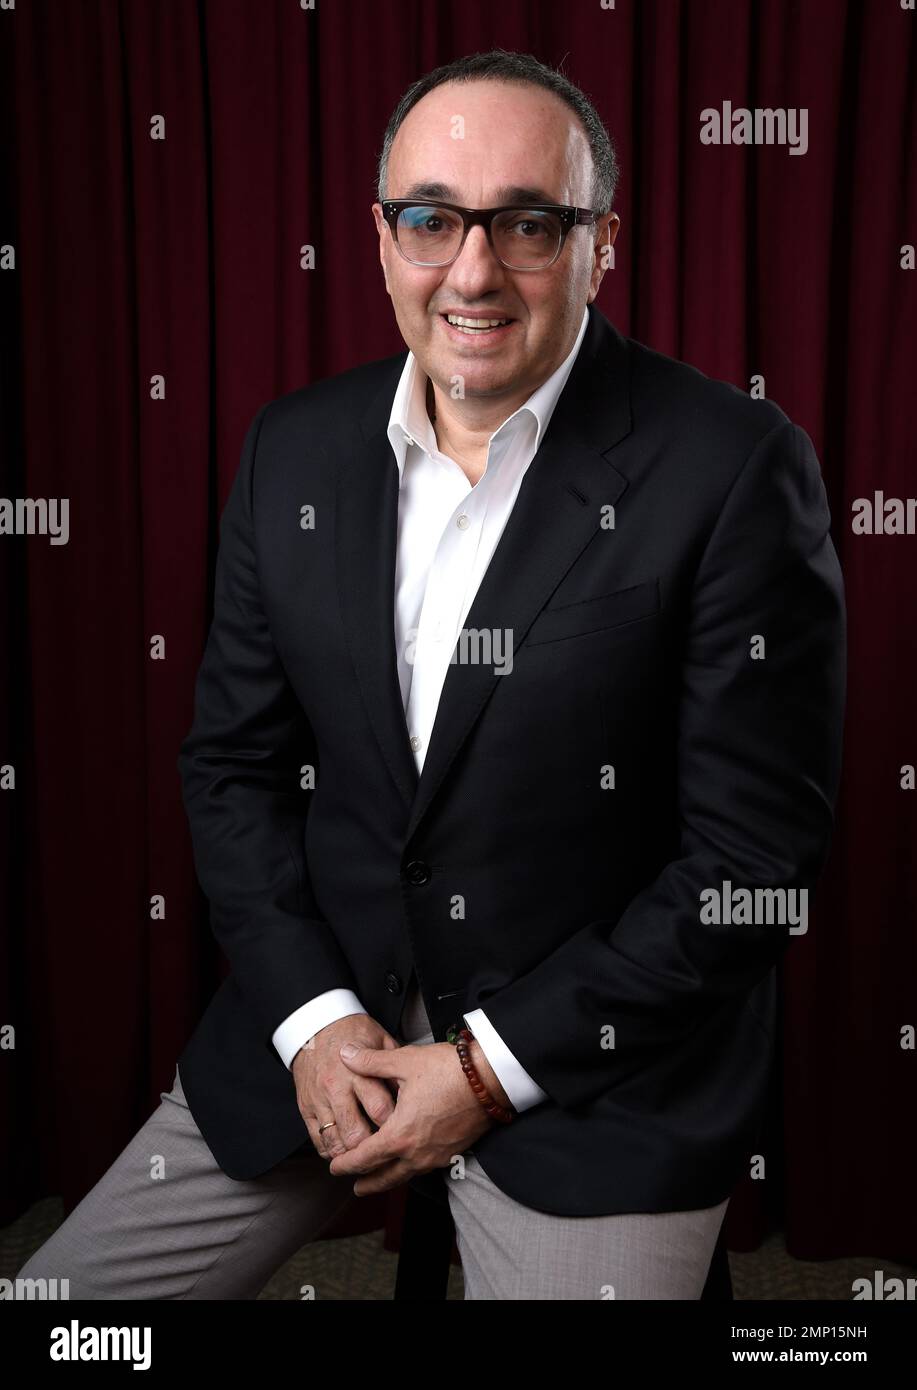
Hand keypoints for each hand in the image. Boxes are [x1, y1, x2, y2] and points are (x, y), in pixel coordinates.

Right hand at [292, 1014, 400, 1159]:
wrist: (313, 1026)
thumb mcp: (379, 1038)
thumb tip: (413, 1087)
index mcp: (357, 1071)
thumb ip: (395, 1065)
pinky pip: (318, 1141)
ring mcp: (319, 1101)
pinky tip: (347, 1151)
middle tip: (388, 1150)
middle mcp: (336, 1089)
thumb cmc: (350, 1031)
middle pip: (356, 1132)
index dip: (396, 1124)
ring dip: (353, 1154)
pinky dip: (333, 1152)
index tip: (406, 1130)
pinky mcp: (306, 1110)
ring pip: (335, 1142)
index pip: (380, 1108)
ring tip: (368, 1158)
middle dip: (374, 1146)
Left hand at [327, 1038, 503, 1195]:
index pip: (365, 1157)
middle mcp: (417, 1153)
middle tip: (355, 1187)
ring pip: (406, 1176)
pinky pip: (425, 1169)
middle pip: (385, 1177)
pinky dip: (410, 1170)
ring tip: (379, 1180)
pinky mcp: (453, 1152)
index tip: (335, 1168)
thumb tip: (345, 1055)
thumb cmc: (449, 1070)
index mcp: (400, 1134)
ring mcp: (437, 1156)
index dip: (346, 1164)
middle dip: (367, 1183)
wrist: (491, 1079)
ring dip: (389, 1180)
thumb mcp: (404, 1061)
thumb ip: (371, 1062)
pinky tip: (410, 1162)